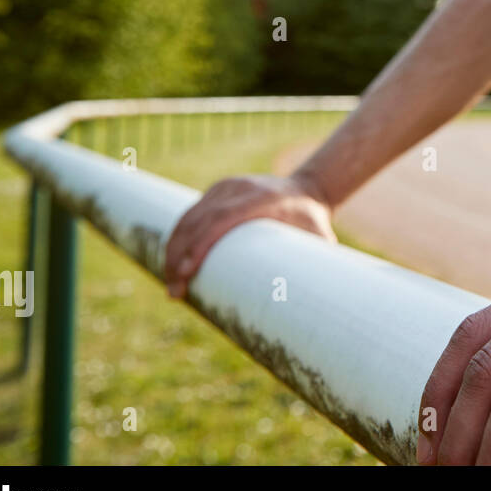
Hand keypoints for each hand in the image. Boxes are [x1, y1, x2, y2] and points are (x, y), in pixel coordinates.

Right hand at [163, 172, 335, 297]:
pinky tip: (171, 263)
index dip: (201, 244)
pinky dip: (178, 238)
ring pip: (188, 216)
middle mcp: (239, 188)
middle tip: (175, 290)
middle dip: (180, 255)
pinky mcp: (217, 190)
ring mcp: (225, 186)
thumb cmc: (313, 220)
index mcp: (262, 197)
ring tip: (171, 284)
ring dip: (173, 250)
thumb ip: (318, 262)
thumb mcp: (319, 237)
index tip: (187, 272)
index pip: (223, 218)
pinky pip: (190, 213)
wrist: (309, 188)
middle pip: (199, 219)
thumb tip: (319, 304)